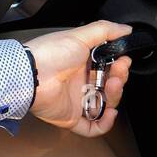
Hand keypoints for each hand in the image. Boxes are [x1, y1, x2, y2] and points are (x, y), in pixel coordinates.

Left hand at [24, 20, 133, 136]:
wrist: (32, 74)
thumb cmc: (50, 54)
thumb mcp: (79, 36)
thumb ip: (104, 30)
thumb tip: (125, 29)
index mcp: (81, 65)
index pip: (108, 70)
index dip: (119, 66)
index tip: (124, 59)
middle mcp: (79, 83)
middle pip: (109, 88)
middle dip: (119, 79)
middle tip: (119, 69)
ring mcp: (75, 101)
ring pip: (105, 106)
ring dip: (115, 97)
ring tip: (112, 85)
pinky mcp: (70, 118)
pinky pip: (92, 128)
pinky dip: (105, 124)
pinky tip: (110, 112)